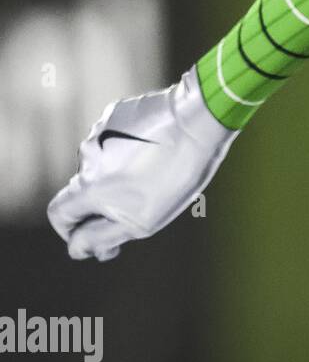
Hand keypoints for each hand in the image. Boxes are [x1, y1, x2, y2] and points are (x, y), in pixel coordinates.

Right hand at [47, 66, 238, 260]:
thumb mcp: (142, 220)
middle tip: (142, 206)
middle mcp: (85, 158)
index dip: (71, 230)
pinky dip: (130, 150)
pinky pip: (114, 140)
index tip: (93, 236)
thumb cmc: (176, 175)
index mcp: (88, 187)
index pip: (58, 214)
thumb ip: (102, 237)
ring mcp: (99, 131)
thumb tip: (77, 248)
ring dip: (121, 174)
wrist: (198, 120)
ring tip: (158, 172)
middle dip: (105, 203)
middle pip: (84, 190)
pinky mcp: (115, 113)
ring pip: (102, 164)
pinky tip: (159, 150)